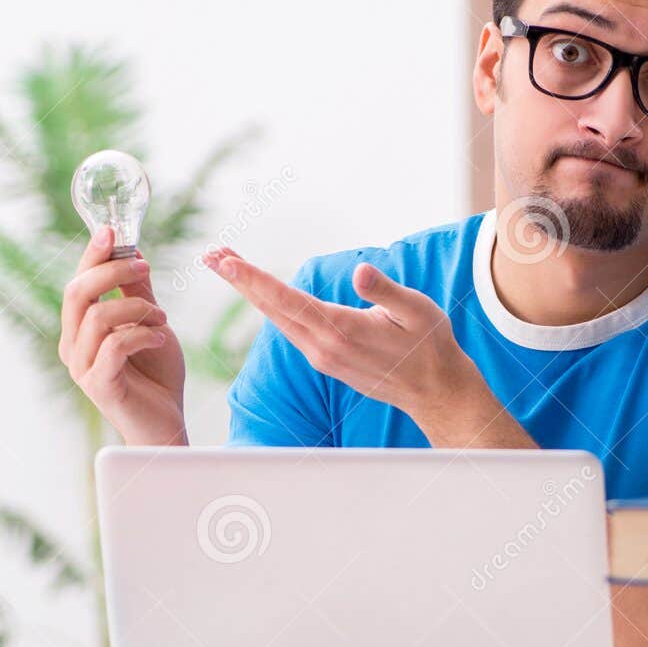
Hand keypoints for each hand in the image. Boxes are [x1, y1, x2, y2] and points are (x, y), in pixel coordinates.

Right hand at [59, 227, 187, 445]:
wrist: (166, 423)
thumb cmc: (157, 375)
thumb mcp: (151, 324)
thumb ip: (138, 293)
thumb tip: (133, 253)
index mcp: (80, 329)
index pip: (77, 283)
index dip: (91, 254)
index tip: (111, 230)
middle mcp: (73, 346)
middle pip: (77, 293)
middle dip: (112, 271)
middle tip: (144, 266)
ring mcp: (82, 367)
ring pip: (98, 317)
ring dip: (137, 309)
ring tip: (163, 320)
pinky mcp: (99, 386)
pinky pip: (114, 346)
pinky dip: (142, 335)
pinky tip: (162, 339)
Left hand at [203, 245, 534, 447]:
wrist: (436, 392)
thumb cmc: (431, 347)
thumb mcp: (418, 311)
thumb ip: (385, 292)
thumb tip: (359, 272)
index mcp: (342, 330)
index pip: (286, 300)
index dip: (253, 279)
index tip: (226, 261)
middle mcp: (324, 346)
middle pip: (271, 308)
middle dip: (239, 279)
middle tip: (211, 254)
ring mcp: (322, 357)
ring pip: (277, 319)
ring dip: (251, 291)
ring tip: (228, 265)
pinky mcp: (326, 360)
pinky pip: (290, 329)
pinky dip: (270, 306)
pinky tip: (262, 293)